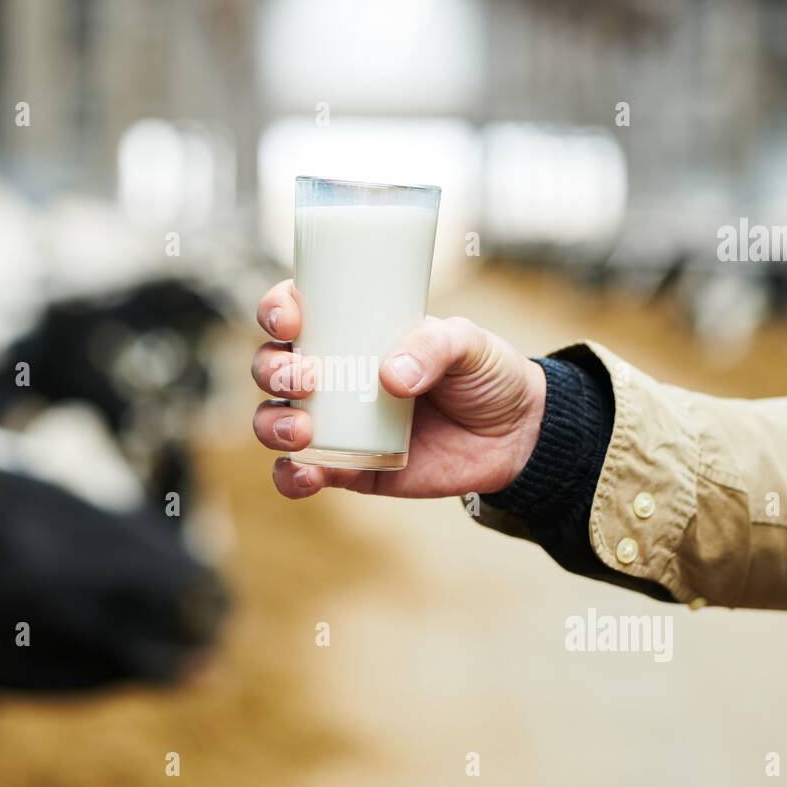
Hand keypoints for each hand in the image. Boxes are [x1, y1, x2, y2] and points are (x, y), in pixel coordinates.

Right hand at [251, 279, 545, 499]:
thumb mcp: (469, 343)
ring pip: (273, 419)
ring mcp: (336, 422)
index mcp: (352, 329)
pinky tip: (307, 473)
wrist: (514, 436)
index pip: (294, 309)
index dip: (276, 310)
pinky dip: (291, 476)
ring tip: (303, 430)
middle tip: (306, 379)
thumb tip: (390, 377)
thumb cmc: (486, 374)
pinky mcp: (346, 467)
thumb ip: (435, 346)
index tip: (291, 322)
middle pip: (271, 365)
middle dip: (272, 370)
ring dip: (272, 424)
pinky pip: (300, 472)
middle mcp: (332, 373)